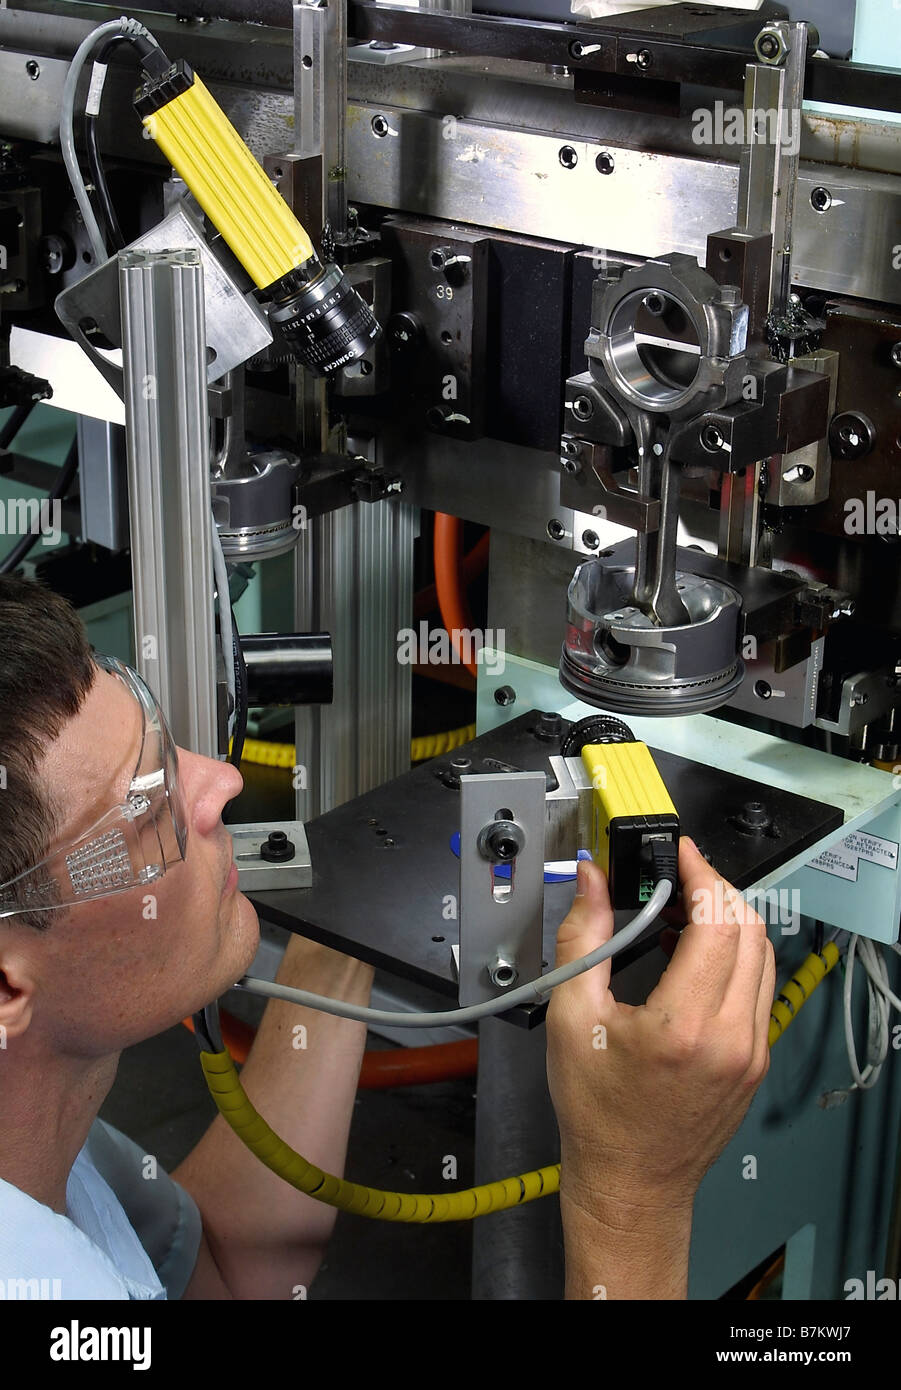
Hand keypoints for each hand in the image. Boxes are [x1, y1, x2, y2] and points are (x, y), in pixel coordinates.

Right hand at [546, 837, 774, 1218]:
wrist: (630, 1184)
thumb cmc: (597, 1113)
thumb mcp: (570, 1018)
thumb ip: (582, 938)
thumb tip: (591, 880)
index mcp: (686, 1026)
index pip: (717, 922)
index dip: (702, 875)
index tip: (680, 852)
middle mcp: (732, 1037)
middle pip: (749, 931)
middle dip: (716, 890)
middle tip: (679, 876)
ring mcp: (752, 1051)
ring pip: (763, 957)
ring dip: (730, 921)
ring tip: (684, 912)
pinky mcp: (756, 1061)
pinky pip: (759, 988)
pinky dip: (736, 957)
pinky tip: (695, 957)